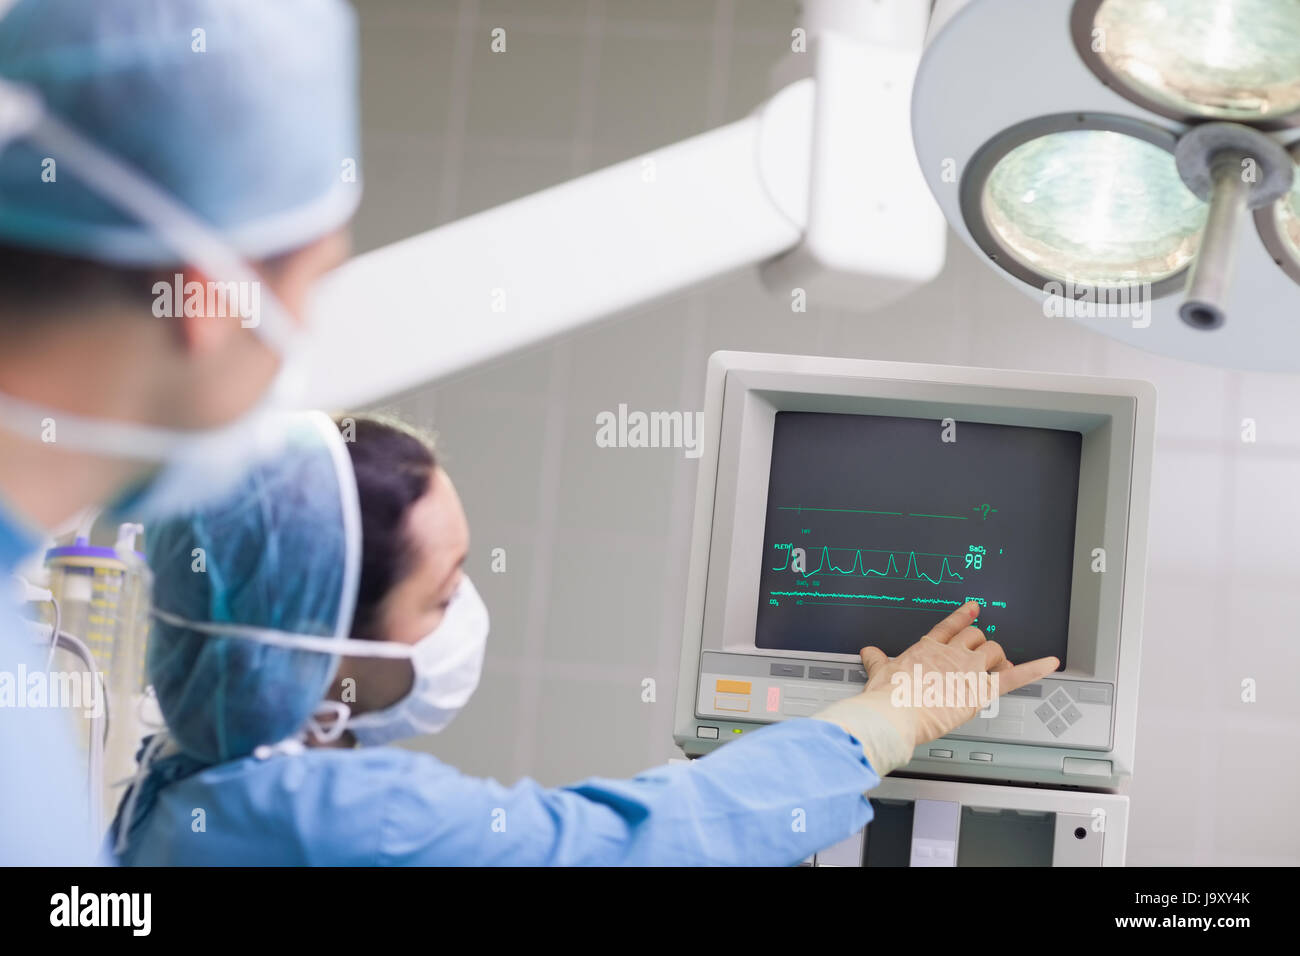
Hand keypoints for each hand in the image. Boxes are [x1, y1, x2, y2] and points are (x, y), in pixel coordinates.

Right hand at [860, 600, 1058, 747]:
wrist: (893, 713)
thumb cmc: (885, 697)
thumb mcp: (878, 673)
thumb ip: (877, 660)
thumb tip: (868, 652)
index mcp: (927, 648)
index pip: (950, 626)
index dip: (963, 616)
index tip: (974, 609)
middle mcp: (951, 653)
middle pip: (976, 637)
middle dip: (982, 645)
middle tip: (983, 657)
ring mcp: (968, 669)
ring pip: (995, 651)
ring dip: (999, 659)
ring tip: (999, 668)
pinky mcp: (980, 690)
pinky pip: (1014, 677)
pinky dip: (1036, 669)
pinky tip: (1051, 664)